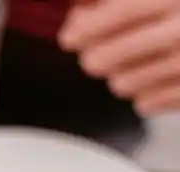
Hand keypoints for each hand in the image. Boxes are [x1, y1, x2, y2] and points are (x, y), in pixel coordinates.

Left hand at [60, 0, 179, 114]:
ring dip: (120, 75)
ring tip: (137, 62)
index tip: (70, 38)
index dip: (85, 29)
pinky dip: (144, 94)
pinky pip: (145, 104)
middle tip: (99, 54)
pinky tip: (158, 78)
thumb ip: (113, 1)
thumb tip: (77, 18)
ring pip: (119, 84)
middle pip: (102, 58)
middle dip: (95, 56)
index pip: (117, 15)